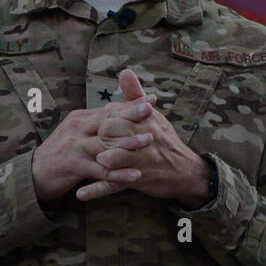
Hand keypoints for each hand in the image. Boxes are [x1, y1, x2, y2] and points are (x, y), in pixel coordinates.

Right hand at [31, 98, 156, 203]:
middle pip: (108, 120)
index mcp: (79, 119)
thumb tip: (114, 113)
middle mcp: (77, 129)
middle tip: (153, 111)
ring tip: (151, 140)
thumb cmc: (59, 155)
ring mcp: (75, 147)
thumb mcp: (74, 134)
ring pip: (106, 143)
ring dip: (129, 143)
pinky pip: (101, 170)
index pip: (108, 109)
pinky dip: (119, 173)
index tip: (151, 99)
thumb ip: (93, 124)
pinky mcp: (74, 166)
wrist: (34, 175)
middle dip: (132, 115)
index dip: (130, 105)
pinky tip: (136, 175)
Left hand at [76, 69, 211, 204]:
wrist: (185, 171)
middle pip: (114, 135)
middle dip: (98, 138)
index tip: (95, 122)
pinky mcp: (138, 180)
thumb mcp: (153, 115)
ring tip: (83, 164)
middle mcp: (143, 139)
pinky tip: (80, 193)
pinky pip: (114, 185)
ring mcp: (140, 161)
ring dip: (98, 162)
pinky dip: (96, 190)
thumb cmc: (164, 140)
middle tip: (85, 141)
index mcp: (144, 121)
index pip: (117, 114)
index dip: (103, 118)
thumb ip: (135, 95)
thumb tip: (124, 71)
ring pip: (115, 159)